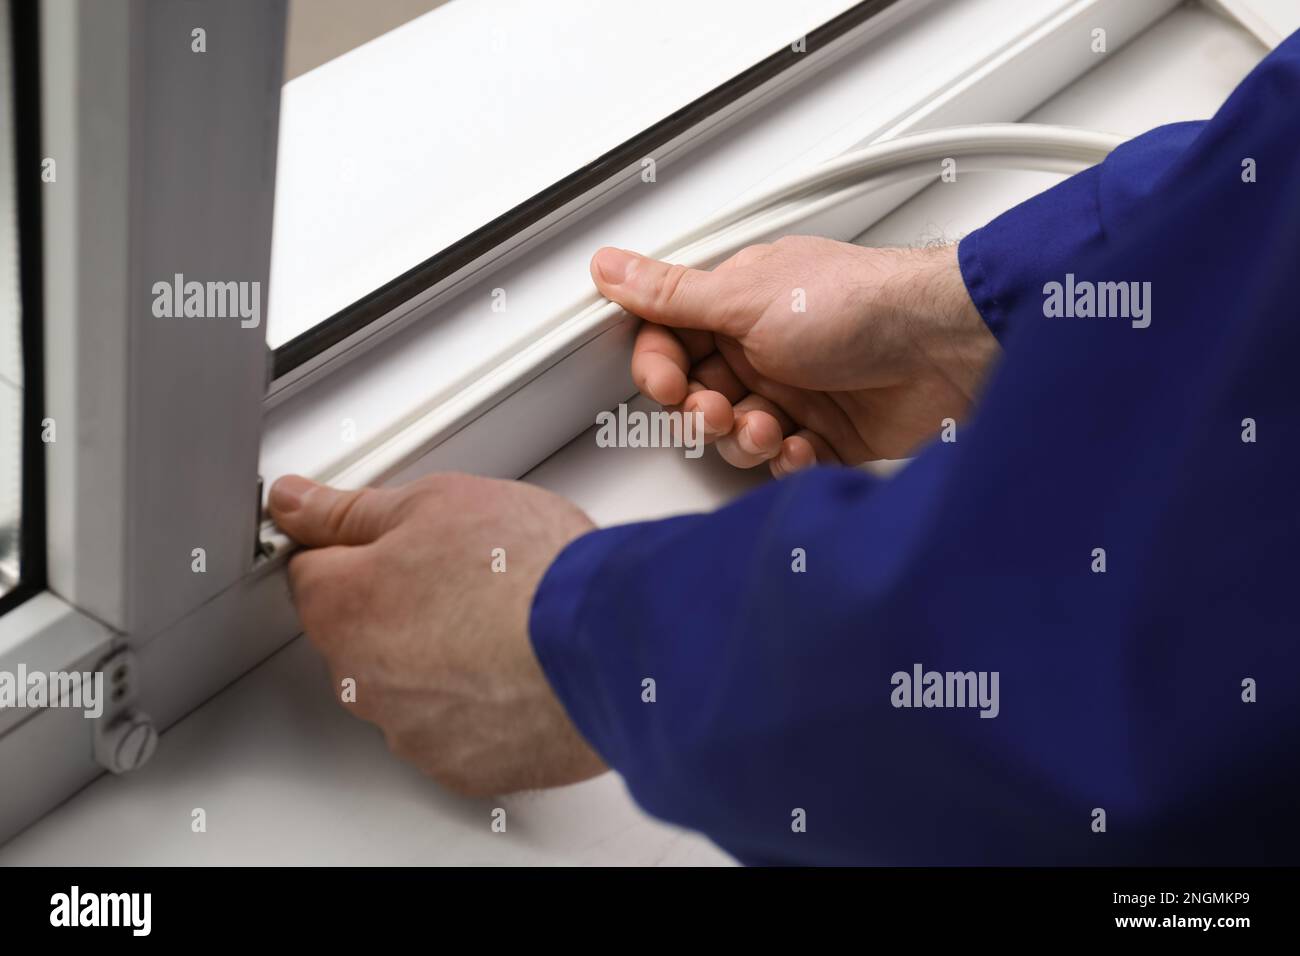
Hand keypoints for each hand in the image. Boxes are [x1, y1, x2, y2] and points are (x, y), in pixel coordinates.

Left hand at [268, 472, 605, 795]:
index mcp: (342, 606)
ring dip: (439, 659)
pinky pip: (455, 730)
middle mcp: (361, 680)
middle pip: (361, 632)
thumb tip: (295, 503)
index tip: (400, 543)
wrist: (606, 645)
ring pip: (408, 685)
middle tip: (467, 575)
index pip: (314, 569)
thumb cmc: (529, 573)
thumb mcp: (436, 502)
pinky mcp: (462, 767)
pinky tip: (517, 671)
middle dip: (400, 605)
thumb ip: (351, 509)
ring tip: (503, 625)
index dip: (361, 547)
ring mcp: (410, 730)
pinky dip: (479, 704)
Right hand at [590, 237, 997, 473]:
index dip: (661, 368)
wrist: (946, 349)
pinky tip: (805, 445)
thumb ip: (671, 294)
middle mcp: (766, 345)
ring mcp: (799, 390)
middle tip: (721, 410)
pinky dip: (789, 460)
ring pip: (737, 434)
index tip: (669, 384)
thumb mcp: (746, 297)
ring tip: (772, 427)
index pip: (671, 341)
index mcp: (740, 303)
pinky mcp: (830, 434)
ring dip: (747, 438)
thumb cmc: (860, 305)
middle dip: (704, 412)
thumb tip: (611, 266)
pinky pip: (783, 462)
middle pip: (700, 395)